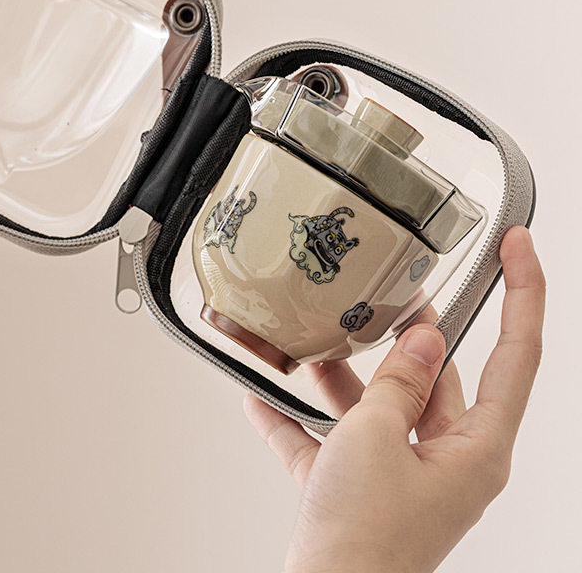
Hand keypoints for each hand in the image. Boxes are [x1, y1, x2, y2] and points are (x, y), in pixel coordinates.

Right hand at [244, 226, 544, 572]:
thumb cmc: (363, 540)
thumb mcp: (376, 438)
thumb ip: (398, 382)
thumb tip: (422, 340)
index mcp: (475, 449)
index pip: (516, 355)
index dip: (524, 292)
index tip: (517, 245)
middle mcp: (445, 460)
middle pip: (438, 377)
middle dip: (410, 333)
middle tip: (395, 289)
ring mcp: (403, 475)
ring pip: (382, 405)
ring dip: (346, 375)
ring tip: (317, 340)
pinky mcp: (361, 489)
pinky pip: (332, 441)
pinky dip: (299, 421)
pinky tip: (262, 400)